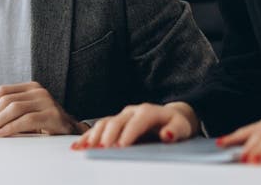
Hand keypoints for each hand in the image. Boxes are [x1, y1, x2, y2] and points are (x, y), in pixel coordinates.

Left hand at [0, 82, 84, 136]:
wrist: (71, 131)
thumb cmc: (46, 123)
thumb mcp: (26, 112)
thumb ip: (9, 112)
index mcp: (30, 87)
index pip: (2, 91)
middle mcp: (38, 91)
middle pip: (6, 100)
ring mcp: (46, 101)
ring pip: (13, 108)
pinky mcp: (52, 115)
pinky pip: (25, 120)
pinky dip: (10, 128)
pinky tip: (1, 134)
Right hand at [72, 102, 197, 148]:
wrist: (169, 118)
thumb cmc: (175, 125)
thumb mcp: (182, 128)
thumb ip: (175, 131)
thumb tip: (168, 135)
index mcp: (148, 111)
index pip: (137, 121)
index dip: (129, 133)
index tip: (121, 145)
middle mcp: (132, 112)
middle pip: (117, 121)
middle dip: (108, 135)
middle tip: (102, 149)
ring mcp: (121, 116)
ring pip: (104, 123)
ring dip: (94, 136)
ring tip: (85, 148)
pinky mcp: (114, 123)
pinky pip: (98, 128)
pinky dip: (88, 136)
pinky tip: (78, 146)